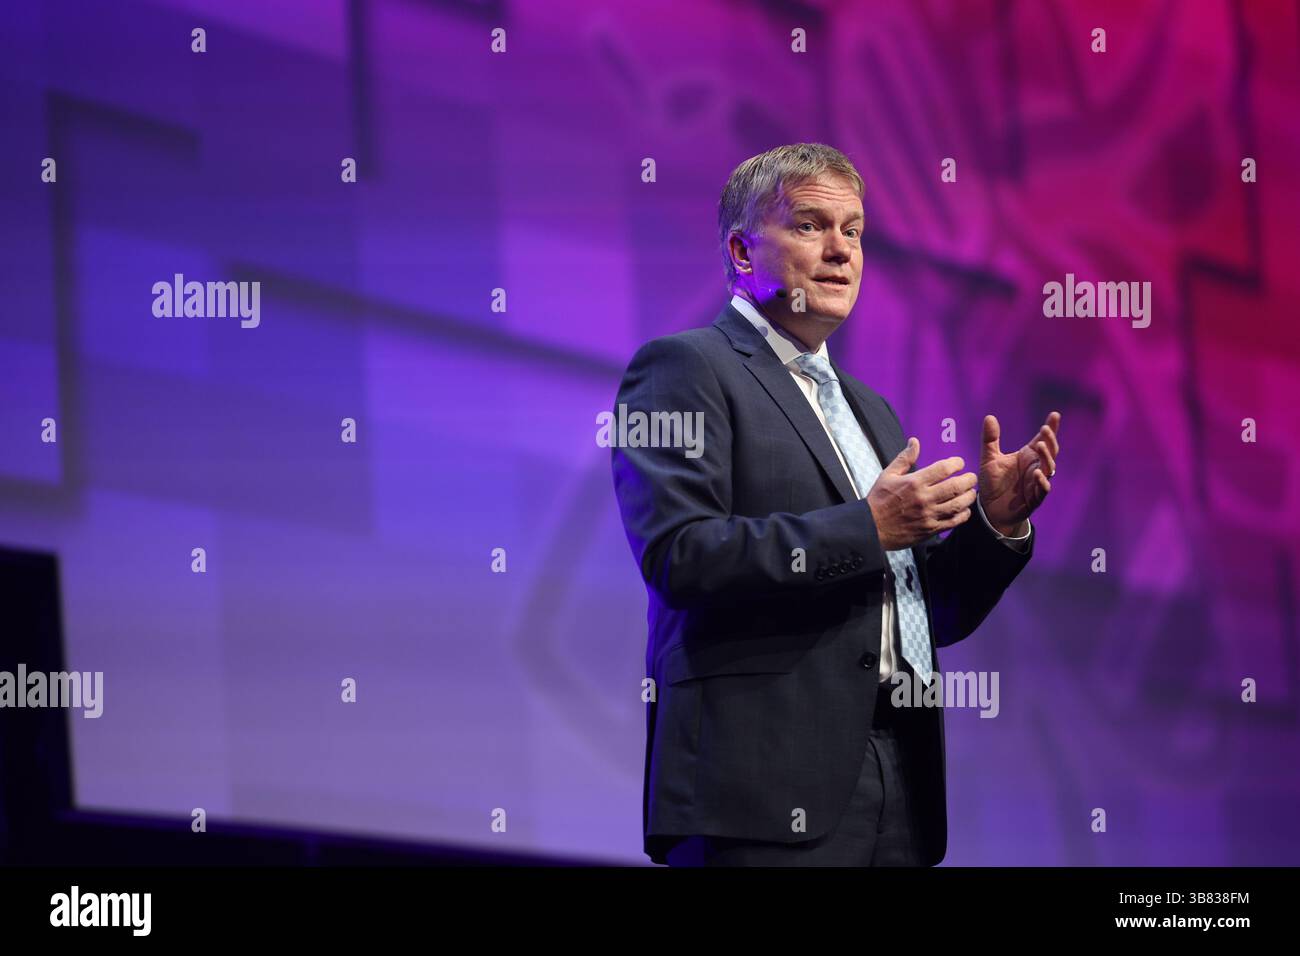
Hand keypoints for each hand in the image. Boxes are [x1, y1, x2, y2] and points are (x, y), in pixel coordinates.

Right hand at [866, 438, 977, 550]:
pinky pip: (953, 522)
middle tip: (971, 478)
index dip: (956, 463)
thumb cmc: (878, 500)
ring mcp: (928, 515)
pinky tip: (964, 510)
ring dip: (969, 497)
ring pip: (958, 504)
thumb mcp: (888, 475)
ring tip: (971, 493)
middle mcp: (924, 498)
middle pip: (956, 486)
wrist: (871, 528)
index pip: (943, 469)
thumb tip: (915, 442)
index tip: (959, 463)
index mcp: (914, 482)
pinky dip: (963, 515)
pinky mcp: (930, 529)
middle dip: (968, 480)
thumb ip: (904, 458)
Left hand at [978, 411, 1060, 534]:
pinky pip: (1042, 489)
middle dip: (1050, 440)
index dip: (1050, 428)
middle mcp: (1035, 467)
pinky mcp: (1034, 498)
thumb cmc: (993, 483)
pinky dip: (1041, 482)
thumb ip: (990, 439)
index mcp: (1027, 456)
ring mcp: (1036, 483)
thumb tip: (989, 417)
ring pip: (1049, 469)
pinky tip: (1037, 474)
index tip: (1055, 415)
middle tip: (1045, 429)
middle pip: (1050, 452)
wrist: (989, 509)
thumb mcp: (989, 459)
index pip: (1042, 440)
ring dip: (1046, 458)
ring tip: (1040, 446)